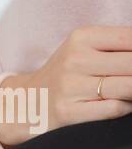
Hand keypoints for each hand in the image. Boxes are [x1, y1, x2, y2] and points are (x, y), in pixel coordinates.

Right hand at [0, 25, 131, 147]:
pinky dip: (127, 107)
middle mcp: (75, 59)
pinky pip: (115, 109)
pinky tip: (124, 104)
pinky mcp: (70, 111)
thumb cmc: (65, 74)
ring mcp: (71, 86)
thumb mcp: (83, 49)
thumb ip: (116, 47)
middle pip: (131, 63)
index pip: (128, 37)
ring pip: (127, 87)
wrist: (28, 101)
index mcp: (81, 38)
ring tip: (130, 89)